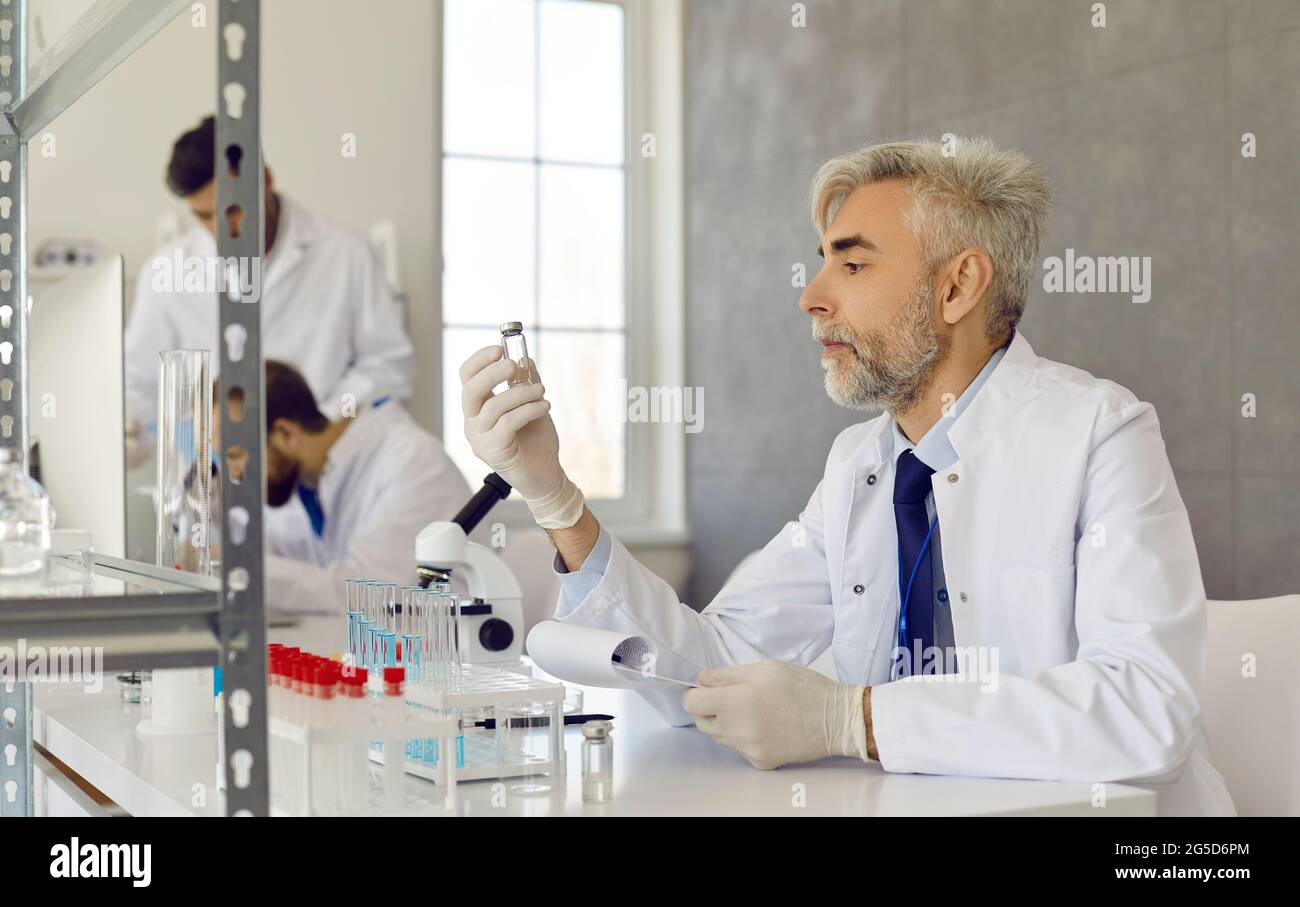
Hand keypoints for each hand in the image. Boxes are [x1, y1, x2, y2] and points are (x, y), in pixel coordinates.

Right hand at [459, 345, 583, 528]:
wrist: (546, 474)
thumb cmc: (536, 439)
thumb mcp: (532, 403)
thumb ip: (525, 382)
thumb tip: (523, 357)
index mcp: (477, 409)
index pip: (466, 378)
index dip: (479, 361)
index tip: (499, 348)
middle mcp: (472, 423)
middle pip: (470, 391)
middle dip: (492, 373)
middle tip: (514, 366)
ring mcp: (479, 439)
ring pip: (494, 406)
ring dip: (522, 394)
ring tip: (542, 392)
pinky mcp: (493, 452)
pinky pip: (507, 423)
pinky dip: (528, 410)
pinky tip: (544, 407)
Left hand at [682, 661, 868, 769]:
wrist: (837, 719)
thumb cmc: (803, 688)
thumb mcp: (765, 669)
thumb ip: (727, 675)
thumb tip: (702, 681)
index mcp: (736, 701)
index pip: (692, 704)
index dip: (693, 694)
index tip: (702, 689)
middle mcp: (738, 730)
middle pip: (702, 723)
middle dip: (708, 709)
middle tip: (728, 697)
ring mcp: (749, 749)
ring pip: (720, 737)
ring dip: (725, 723)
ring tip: (751, 710)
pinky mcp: (761, 762)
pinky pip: (740, 749)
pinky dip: (745, 738)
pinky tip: (765, 726)